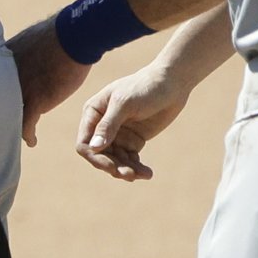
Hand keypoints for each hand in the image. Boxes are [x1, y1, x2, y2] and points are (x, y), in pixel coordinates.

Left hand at [9, 18, 92, 147]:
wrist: (74, 36)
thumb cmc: (56, 35)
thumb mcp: (26, 41)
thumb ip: (16, 56)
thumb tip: (19, 61)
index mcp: (0, 62)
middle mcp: (5, 78)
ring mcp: (19, 90)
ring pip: (9, 117)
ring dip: (13, 127)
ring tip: (14, 135)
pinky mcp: (35, 101)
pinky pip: (26, 126)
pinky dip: (28, 135)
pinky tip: (32, 141)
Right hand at [75, 64, 193, 182]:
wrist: (172, 83)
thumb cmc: (145, 87)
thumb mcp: (125, 104)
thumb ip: (108, 125)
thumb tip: (93, 148)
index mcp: (93, 113)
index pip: (85, 143)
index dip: (95, 157)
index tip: (111, 166)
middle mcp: (102, 126)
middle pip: (100, 156)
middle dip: (113, 167)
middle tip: (130, 174)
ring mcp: (118, 135)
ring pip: (115, 161)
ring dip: (126, 170)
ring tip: (143, 174)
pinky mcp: (133, 141)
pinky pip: (130, 160)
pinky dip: (137, 168)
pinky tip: (147, 173)